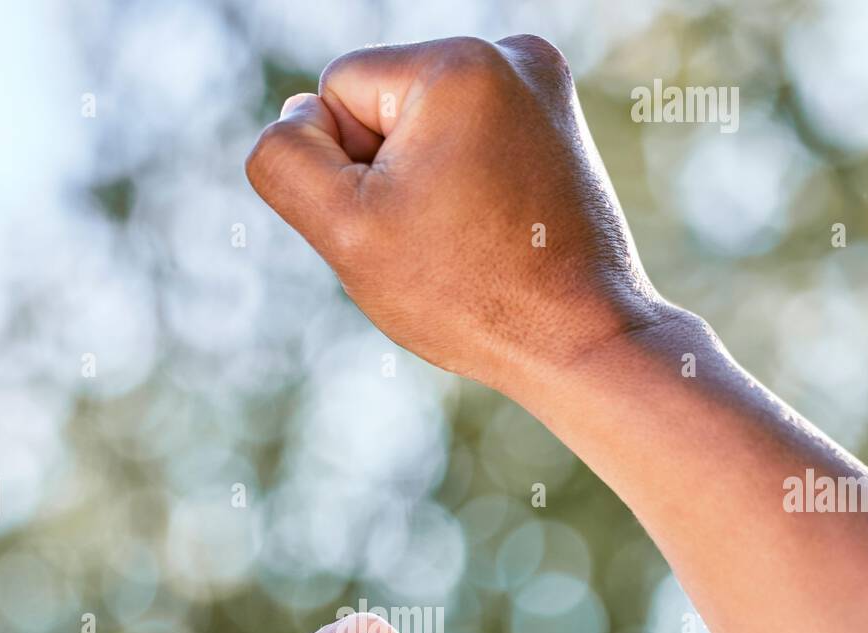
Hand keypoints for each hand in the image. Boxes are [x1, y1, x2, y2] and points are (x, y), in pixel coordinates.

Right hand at [245, 35, 671, 401]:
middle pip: (386, 108)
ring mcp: (545, 91)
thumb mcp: (345, 233)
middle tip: (437, 245)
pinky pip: (473, 148)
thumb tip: (299, 117)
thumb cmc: (468, 294)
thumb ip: (286, 161)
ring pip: (427, 133)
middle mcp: (512, 56)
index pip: (338, 91)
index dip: (346, 172)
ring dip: (427, 190)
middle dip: (391, 178)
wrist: (582, 342)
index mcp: (458, 64)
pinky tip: (491, 240)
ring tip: (469, 246)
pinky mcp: (560, 130)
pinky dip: (467, 193)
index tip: (402, 226)